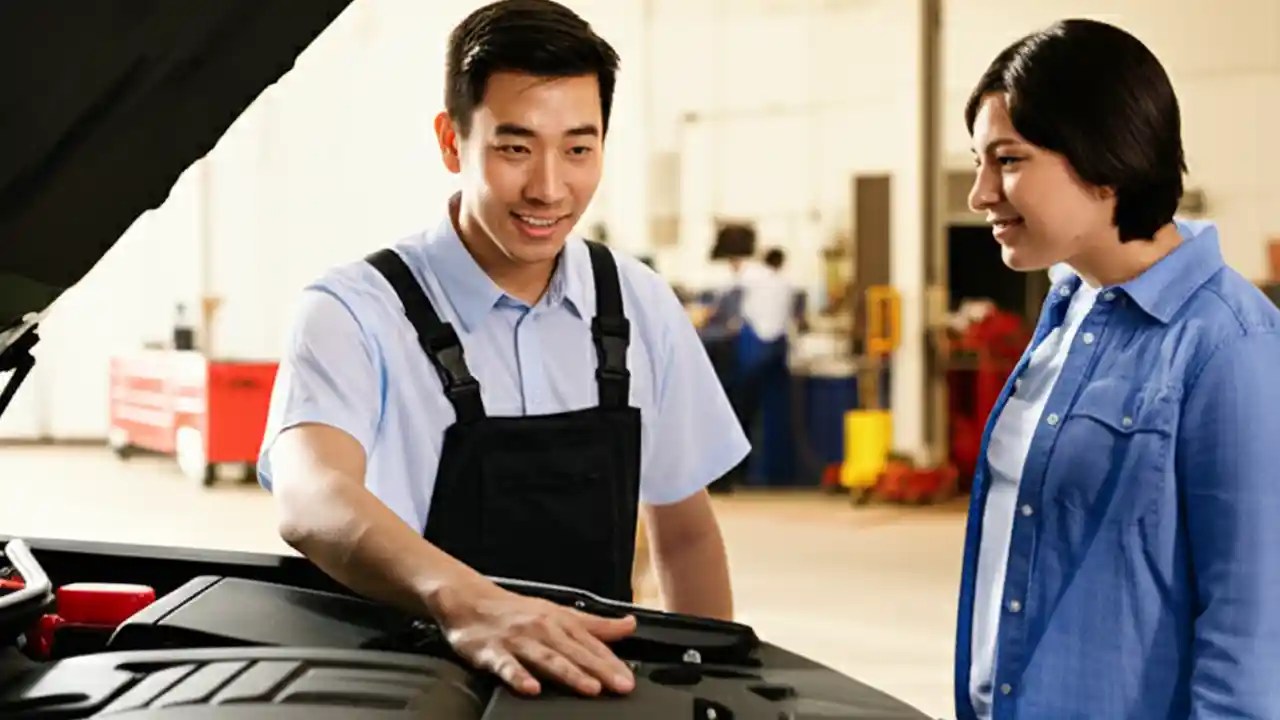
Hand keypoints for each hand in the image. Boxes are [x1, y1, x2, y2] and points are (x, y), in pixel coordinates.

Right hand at [434, 579, 637, 696]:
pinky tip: (532, 688)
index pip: (592, 643)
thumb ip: (596, 624)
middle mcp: (542, 629)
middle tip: (621, 686)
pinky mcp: (492, 652)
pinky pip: (507, 666)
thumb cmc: (517, 610)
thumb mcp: (560, 612)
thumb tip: (629, 625)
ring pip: (547, 658)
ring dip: (570, 672)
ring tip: (589, 688)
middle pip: (575, 652)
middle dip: (600, 670)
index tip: (630, 679)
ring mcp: (518, 640)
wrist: (470, 600)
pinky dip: (519, 677)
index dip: (612, 662)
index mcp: (560, 621)